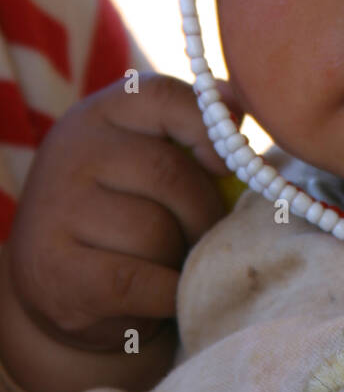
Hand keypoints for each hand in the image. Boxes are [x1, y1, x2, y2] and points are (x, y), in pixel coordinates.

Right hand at [3, 72, 238, 355]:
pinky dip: (167, 294)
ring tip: (175, 265)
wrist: (54, 284)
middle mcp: (71, 151)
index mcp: (100, 113)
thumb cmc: (125, 210)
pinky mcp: (59, 270)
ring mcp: (58, 210)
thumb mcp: (147, 156)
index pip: (164, 96)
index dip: (209, 130)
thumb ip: (193, 128)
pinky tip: (163, 295)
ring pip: (156, 232)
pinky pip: (141, 282)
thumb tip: (241, 106)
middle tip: (209, 236)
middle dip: (205, 213)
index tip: (227, 168)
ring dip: (181, 259)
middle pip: (169, 173)